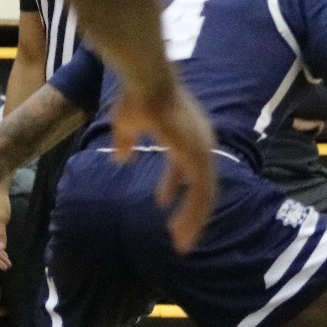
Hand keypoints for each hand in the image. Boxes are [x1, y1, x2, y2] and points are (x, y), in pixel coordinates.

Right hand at [112, 81, 216, 252]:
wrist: (147, 83)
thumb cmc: (137, 98)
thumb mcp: (126, 125)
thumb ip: (125, 142)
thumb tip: (121, 159)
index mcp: (186, 136)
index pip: (186, 167)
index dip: (173, 184)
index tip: (160, 201)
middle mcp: (200, 145)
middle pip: (201, 186)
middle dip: (190, 211)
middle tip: (178, 234)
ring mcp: (202, 151)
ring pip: (205, 196)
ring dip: (193, 220)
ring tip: (180, 243)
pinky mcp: (199, 157)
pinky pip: (201, 195)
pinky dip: (193, 215)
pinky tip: (179, 232)